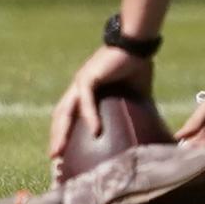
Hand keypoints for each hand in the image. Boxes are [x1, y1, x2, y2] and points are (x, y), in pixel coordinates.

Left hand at [46, 44, 155, 162]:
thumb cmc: (135, 68)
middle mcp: (78, 88)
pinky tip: (95, 132)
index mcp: (85, 92)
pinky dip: (89, 116)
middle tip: (54, 159)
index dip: (64, 134)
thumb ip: (133, 112)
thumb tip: (150, 132)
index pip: (69, 116)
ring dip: (61, 132)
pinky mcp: (89, 77)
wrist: (136, 45)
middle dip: (56, 137)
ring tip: (60, 151)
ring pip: (65, 111)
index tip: (63, 155)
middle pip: (61, 116)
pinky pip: (86, 100)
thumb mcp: (133, 96)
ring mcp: (81, 82)